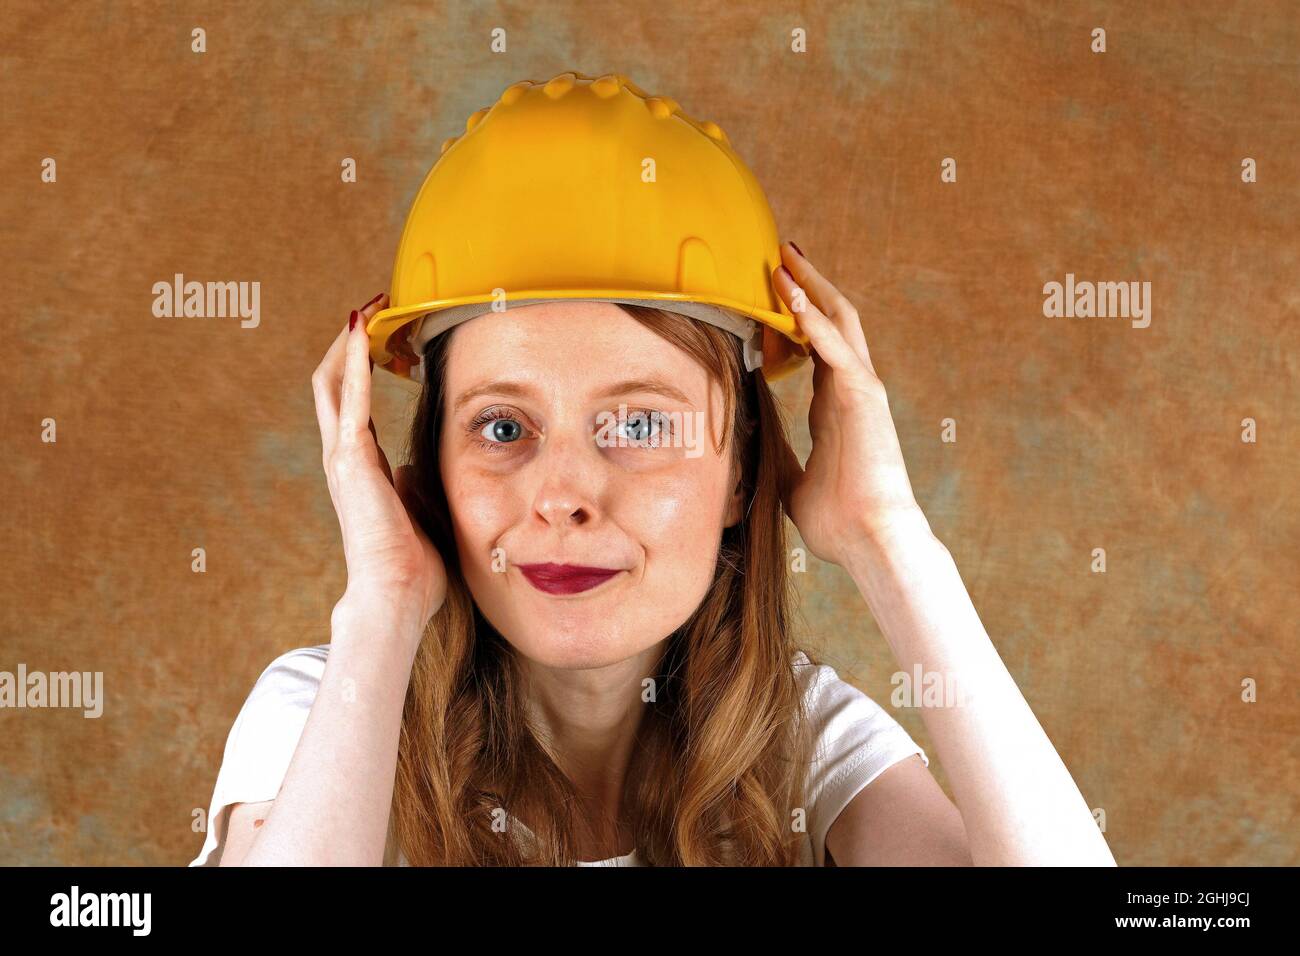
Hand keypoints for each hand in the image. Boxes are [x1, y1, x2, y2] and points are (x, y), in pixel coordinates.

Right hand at [312, 294, 446, 629]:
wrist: (396, 596)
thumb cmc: (413, 568)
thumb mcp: (418, 514)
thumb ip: (411, 487)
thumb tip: (413, 468)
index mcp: (362, 469)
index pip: (354, 405)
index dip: (362, 367)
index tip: (381, 334)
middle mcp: (345, 459)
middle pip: (334, 385)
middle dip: (349, 344)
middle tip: (370, 307)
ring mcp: (343, 459)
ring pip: (333, 384)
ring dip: (348, 344)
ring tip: (365, 307)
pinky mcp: (351, 461)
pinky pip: (351, 400)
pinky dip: (354, 363)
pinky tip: (361, 332)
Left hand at [771, 242, 930, 566]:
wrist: (871, 540)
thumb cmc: (838, 521)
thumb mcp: (792, 482)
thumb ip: (777, 455)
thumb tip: (749, 445)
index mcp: (836, 407)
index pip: (816, 348)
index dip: (795, 320)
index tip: (771, 296)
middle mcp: (851, 390)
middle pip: (831, 322)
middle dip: (808, 286)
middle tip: (781, 256)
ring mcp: (861, 389)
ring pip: (838, 321)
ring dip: (811, 287)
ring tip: (785, 258)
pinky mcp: (863, 395)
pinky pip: (837, 346)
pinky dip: (815, 318)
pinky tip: (792, 295)